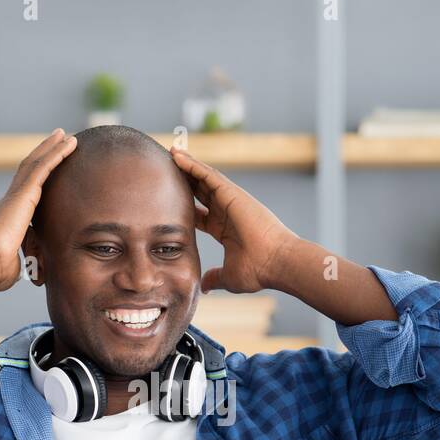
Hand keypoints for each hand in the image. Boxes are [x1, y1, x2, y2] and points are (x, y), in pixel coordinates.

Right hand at [0, 129, 77, 290]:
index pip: (25, 190)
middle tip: (56, 139)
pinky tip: (69, 142)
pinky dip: (57, 153)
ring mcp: (17, 194)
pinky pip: (44, 167)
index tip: (45, 167)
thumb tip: (32, 276)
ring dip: (52, 147)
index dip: (35, 177)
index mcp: (9, 215)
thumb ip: (23, 266)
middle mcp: (11, 199)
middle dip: (43, 153)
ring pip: (37, 162)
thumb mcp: (14, 266)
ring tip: (65, 134)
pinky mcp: (25, 193)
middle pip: (29, 169)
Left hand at [170, 147, 297, 294]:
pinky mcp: (231, 192)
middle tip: (163, 170)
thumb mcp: (229, 276)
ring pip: (202, 177)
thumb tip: (204, 286)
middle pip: (199, 191)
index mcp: (224, 229)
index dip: (183, 207)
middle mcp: (226, 211)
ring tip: (168, 153)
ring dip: (185, 165)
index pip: (199, 214)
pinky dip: (191, 164)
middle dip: (183, 181)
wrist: (275, 263)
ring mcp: (229, 200)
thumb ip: (215, 278)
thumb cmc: (258, 270)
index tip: (166, 203)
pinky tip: (177, 155)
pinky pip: (207, 173)